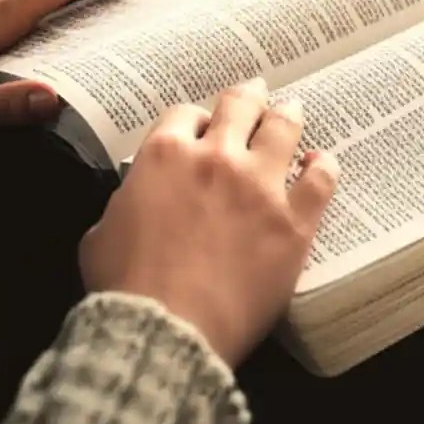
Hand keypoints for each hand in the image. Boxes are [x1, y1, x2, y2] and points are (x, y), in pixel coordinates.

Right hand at [78, 77, 339, 366]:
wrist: (167, 329)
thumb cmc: (127, 288)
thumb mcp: (100, 232)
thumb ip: (125, 202)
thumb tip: (137, 199)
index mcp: (166, 155)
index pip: (185, 114)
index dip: (194, 120)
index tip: (201, 128)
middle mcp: (217, 158)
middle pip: (240, 105)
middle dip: (246, 97)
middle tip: (254, 94)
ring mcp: (261, 186)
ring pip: (285, 127)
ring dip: (287, 114)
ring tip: (292, 109)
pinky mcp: (295, 220)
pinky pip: (321, 177)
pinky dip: (323, 165)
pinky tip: (321, 162)